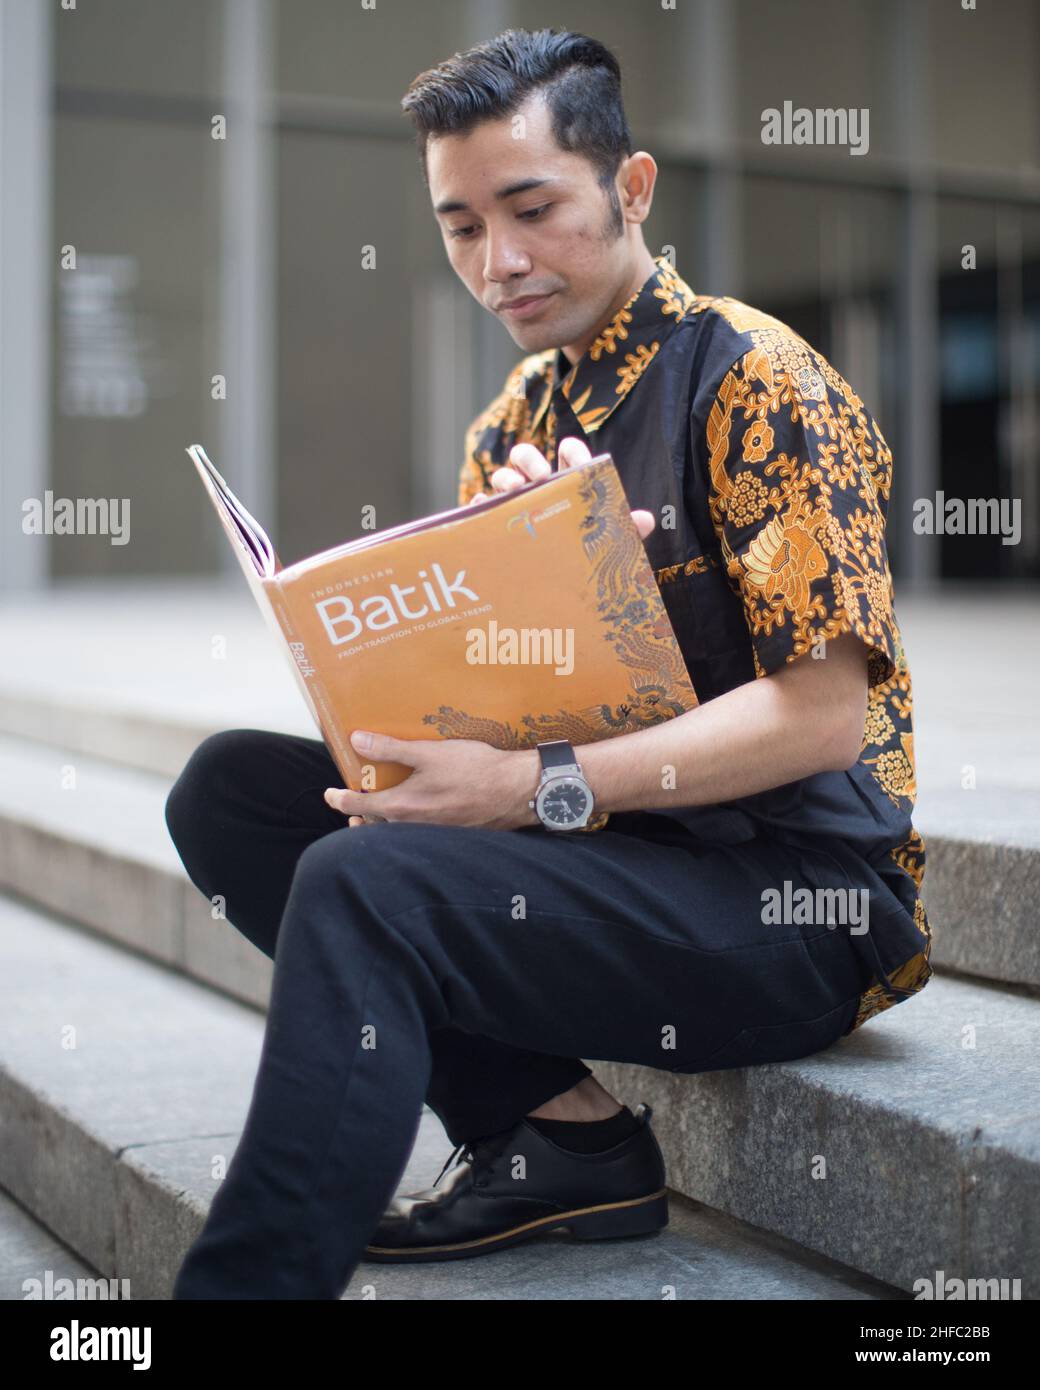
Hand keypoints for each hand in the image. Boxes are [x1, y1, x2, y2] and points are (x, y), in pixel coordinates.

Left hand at [324, 729, 540, 830]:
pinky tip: (419, 811)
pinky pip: (419, 833)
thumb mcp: (428, 753)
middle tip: (351, 809)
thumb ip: (390, 749)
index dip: (339, 800)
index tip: (330, 794)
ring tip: (379, 814)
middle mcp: (413, 827)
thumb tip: (357, 740)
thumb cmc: (474, 771)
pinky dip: (408, 825)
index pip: (358, 806)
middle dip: (359, 818)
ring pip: (397, 833)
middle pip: (375, 827)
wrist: (515, 792)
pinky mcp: (450, 834)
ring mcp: (432, 834)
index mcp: (401, 807)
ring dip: (383, 824)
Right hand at [468, 436, 655, 541]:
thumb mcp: (604, 545)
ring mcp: (513, 505)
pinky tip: (484, 508)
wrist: (555, 593)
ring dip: (506, 479)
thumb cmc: (582, 558)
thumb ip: (624, 530)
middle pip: (527, 457)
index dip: (572, 449)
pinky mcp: (495, 523)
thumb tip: (647, 520)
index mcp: (567, 486)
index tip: (573, 454)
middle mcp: (538, 489)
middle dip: (530, 459)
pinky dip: (481, 505)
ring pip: (503, 478)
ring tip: (515, 491)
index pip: (569, 456)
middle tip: (540, 477)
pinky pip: (482, 508)